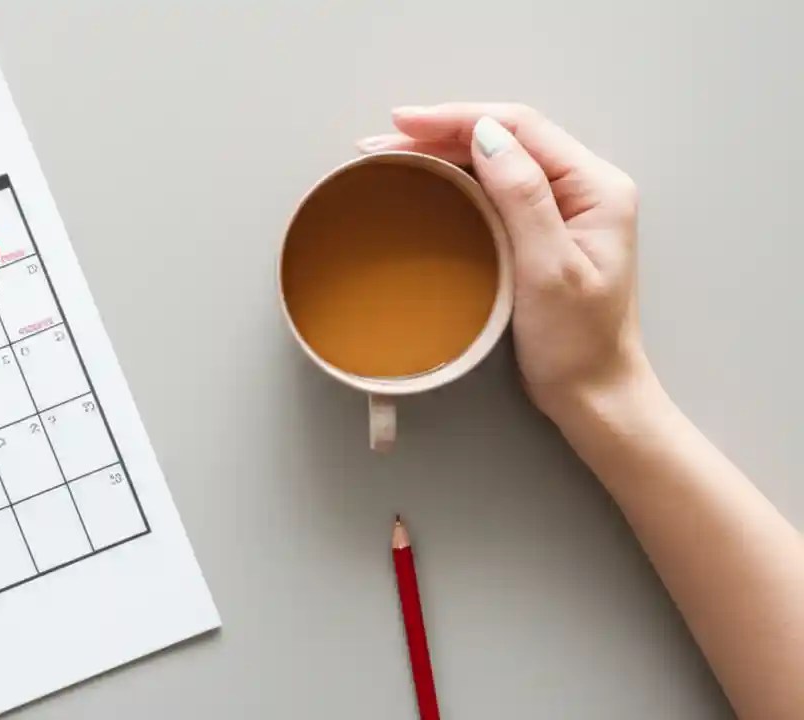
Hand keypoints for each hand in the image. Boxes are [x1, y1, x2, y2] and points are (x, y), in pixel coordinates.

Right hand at [357, 103, 657, 425]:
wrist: (594, 395)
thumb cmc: (577, 342)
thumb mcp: (549, 268)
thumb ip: (522, 196)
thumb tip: (485, 133)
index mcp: (595, 186)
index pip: (520, 128)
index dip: (458, 117)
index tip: (402, 122)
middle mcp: (582, 187)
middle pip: (505, 137)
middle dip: (441, 132)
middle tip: (379, 143)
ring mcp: (563, 207)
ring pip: (495, 160)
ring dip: (442, 152)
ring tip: (389, 156)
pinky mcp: (541, 229)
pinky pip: (494, 188)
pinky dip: (455, 178)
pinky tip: (424, 180)